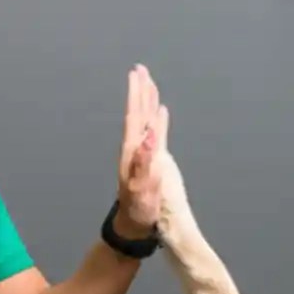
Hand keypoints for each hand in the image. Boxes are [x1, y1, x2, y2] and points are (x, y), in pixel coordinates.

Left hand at [115, 64, 170, 238]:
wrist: (134, 224)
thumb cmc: (139, 209)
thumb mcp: (142, 188)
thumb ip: (146, 162)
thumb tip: (150, 136)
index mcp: (133, 151)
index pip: (134, 117)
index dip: (136, 96)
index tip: (137, 75)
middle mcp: (135, 148)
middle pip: (138, 113)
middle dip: (140, 91)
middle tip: (140, 69)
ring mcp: (142, 153)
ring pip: (145, 120)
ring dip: (147, 101)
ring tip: (149, 82)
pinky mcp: (150, 160)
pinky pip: (155, 132)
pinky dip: (157, 119)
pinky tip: (160, 111)